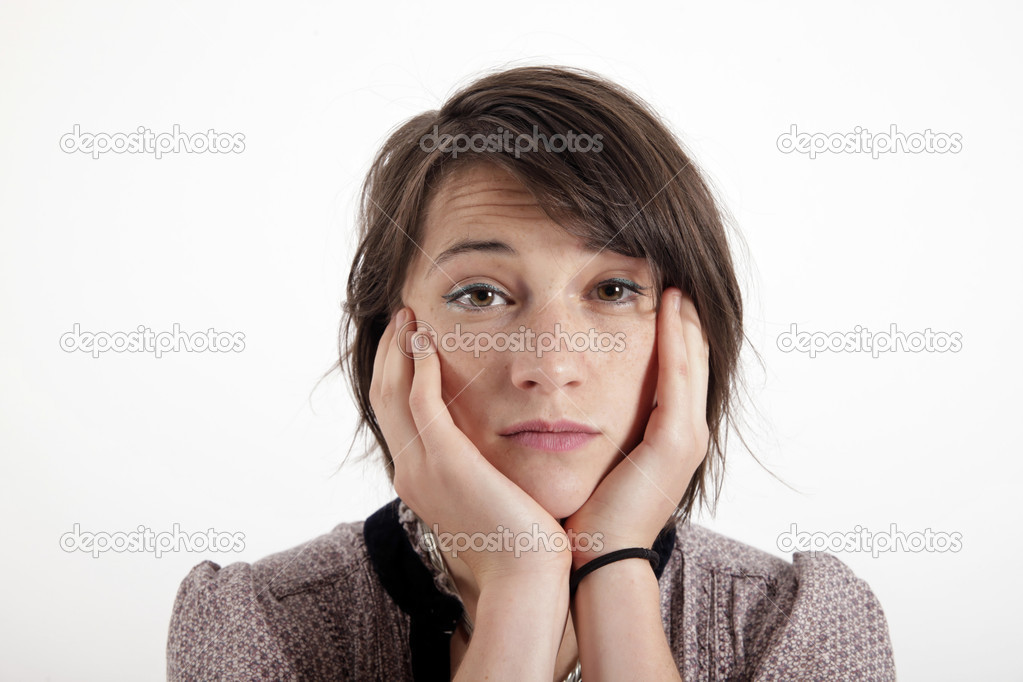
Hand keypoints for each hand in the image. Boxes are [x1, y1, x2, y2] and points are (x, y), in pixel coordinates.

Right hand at [369, 307, 572, 588]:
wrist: (526, 574)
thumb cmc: (519, 540)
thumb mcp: (487, 497)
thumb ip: (478, 469)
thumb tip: (488, 451)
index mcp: (418, 480)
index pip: (394, 415)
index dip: (395, 374)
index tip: (407, 342)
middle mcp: (410, 471)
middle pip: (384, 398)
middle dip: (390, 354)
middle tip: (401, 317)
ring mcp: (422, 466)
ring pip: (393, 393)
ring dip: (399, 350)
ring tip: (408, 317)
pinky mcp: (445, 459)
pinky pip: (420, 400)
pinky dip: (418, 366)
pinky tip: (426, 341)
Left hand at [563, 287, 709, 567]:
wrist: (598, 557)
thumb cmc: (589, 513)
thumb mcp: (596, 462)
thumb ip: (595, 430)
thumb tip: (565, 405)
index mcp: (669, 438)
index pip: (676, 373)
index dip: (671, 335)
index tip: (657, 297)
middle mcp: (687, 433)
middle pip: (692, 361)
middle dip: (683, 320)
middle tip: (674, 279)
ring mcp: (687, 437)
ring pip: (691, 362)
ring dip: (684, 321)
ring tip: (674, 284)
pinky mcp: (676, 441)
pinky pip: (678, 377)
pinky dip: (676, 341)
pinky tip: (668, 308)